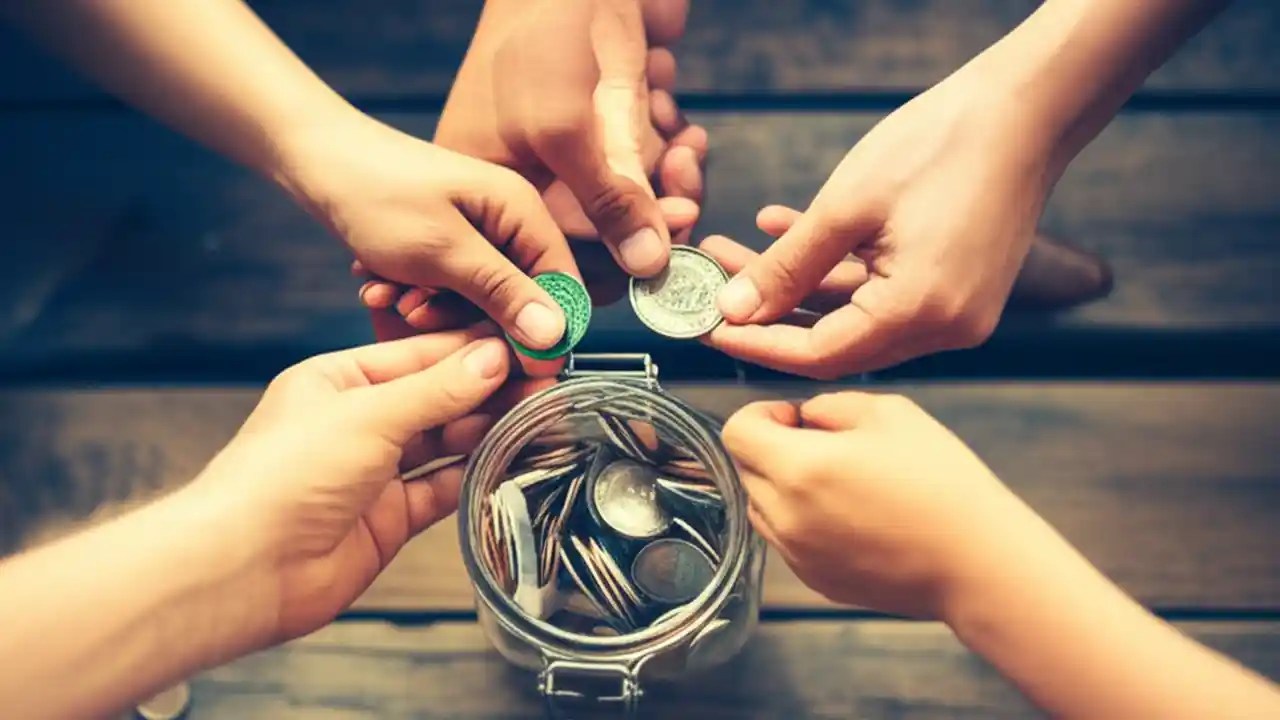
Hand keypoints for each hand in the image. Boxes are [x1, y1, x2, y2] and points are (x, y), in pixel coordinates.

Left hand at [186, 328, 512, 640]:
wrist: (244, 569)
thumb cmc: (280, 479)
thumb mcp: (368, 416)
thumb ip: (437, 390)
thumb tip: (492, 358)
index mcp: (338, 381)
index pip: (419, 355)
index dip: (472, 350)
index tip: (522, 345)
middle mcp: (357, 423)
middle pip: (436, 398)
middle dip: (487, 390)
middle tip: (543, 381)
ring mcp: (373, 472)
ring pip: (444, 443)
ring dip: (487, 430)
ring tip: (537, 415)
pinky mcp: (388, 518)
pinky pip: (442, 489)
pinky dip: (475, 475)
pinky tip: (509, 460)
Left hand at [278, 111, 579, 370]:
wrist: (316, 161)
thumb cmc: (376, 193)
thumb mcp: (443, 252)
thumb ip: (502, 293)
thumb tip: (555, 334)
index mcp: (522, 211)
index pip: (562, 283)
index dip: (545, 330)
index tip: (521, 367)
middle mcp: (509, 221)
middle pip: (519, 297)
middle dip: (467, 316)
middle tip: (418, 315)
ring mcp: (479, 233)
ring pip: (479, 299)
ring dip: (434, 308)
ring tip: (391, 296)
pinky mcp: (449, 245)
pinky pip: (450, 289)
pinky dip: (417, 294)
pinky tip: (380, 285)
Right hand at [440, 0, 704, 274]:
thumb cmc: (547, 25)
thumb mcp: (565, 126)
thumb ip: (604, 201)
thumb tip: (644, 267)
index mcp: (490, 181)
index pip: (550, 255)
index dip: (609, 263)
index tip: (662, 259)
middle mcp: (528, 168)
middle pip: (601, 229)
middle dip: (650, 212)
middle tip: (686, 200)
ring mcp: (574, 141)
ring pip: (635, 193)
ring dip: (667, 170)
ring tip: (682, 144)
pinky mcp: (611, 114)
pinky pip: (650, 152)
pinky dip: (669, 135)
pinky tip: (671, 107)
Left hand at [705, 70, 1052, 379]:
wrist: (1027, 108)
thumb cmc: (942, 145)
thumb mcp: (845, 207)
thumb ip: (787, 267)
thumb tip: (734, 310)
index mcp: (921, 314)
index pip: (818, 355)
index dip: (757, 343)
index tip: (706, 328)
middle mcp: (945, 329)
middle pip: (834, 340)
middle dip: (768, 312)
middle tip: (710, 285)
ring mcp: (956, 312)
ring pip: (853, 314)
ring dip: (794, 285)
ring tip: (733, 249)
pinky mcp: (958, 289)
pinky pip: (882, 292)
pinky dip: (835, 269)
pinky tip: (784, 229)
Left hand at [722, 391, 1043, 618]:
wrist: (975, 561)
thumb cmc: (941, 483)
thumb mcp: (889, 413)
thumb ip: (830, 405)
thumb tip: (803, 417)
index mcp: (798, 468)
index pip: (736, 432)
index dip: (761, 414)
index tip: (793, 417)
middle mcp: (786, 516)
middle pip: (744, 469)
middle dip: (772, 448)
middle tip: (822, 445)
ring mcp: (797, 554)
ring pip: (760, 506)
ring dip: (782, 485)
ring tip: (838, 481)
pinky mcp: (814, 579)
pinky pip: (786, 539)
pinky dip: (801, 520)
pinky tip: (851, 514)